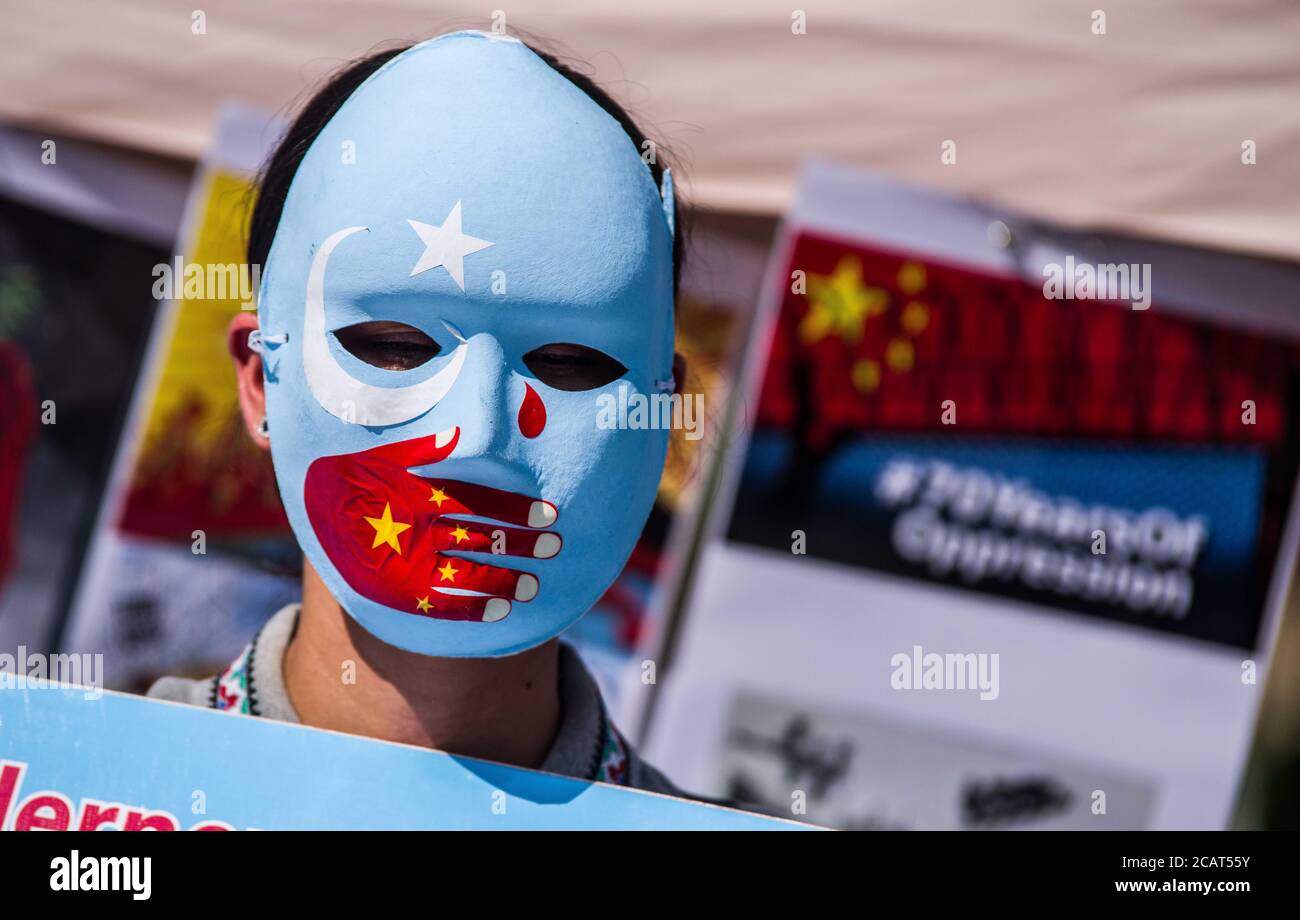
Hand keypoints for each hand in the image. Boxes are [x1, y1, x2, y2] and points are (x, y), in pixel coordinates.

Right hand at [303, 427, 560, 621]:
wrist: (306, 510)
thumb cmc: (353, 474)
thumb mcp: (384, 453)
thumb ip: (426, 447)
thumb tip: (463, 434)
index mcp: (416, 492)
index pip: (478, 500)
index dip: (516, 509)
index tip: (550, 515)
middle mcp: (415, 528)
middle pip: (480, 537)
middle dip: (520, 545)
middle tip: (554, 548)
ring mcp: (405, 562)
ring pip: (466, 573)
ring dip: (504, 580)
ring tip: (534, 586)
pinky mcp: (394, 590)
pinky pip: (439, 603)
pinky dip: (472, 609)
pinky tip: (501, 612)